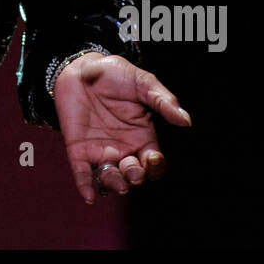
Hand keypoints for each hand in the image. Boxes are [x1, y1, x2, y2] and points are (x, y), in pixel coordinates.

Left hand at [53, 53, 190, 202]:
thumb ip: (163, 100)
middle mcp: (123, 149)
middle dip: (136, 178)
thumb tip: (186, 119)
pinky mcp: (77, 150)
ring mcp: (100, 151)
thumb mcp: (142, 83)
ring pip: (110, 179)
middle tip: (133, 170)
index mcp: (142, 137)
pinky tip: (90, 196)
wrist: (81, 67)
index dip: (155, 166)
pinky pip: (82, 174)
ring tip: (118, 180)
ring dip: (115, 184)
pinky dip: (85, 186)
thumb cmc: (115, 74)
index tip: (153, 158)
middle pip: (134, 176)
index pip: (154, 163)